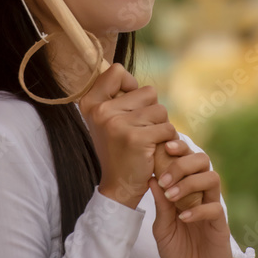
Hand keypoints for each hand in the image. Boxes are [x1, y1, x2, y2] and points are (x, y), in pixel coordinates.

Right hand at [78, 63, 176, 208]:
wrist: (118, 186)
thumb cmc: (119, 149)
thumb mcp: (107, 120)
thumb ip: (115, 96)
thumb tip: (126, 74)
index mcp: (90, 103)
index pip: (117, 71)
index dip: (130, 85)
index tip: (129, 106)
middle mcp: (101, 111)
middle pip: (147, 91)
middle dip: (151, 110)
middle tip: (140, 130)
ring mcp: (117, 124)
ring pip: (160, 110)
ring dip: (160, 125)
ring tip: (147, 140)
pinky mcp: (136, 138)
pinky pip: (167, 127)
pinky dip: (167, 139)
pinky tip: (154, 150)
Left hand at [149, 139, 240, 257]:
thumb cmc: (180, 252)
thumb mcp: (162, 229)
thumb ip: (160, 205)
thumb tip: (151, 179)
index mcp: (187, 189)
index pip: (187, 159)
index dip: (179, 148)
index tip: (164, 147)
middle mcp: (202, 193)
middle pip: (202, 161)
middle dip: (183, 163)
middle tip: (165, 178)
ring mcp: (213, 206)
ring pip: (212, 178)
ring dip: (190, 183)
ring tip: (172, 196)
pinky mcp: (220, 223)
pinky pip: (214, 208)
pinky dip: (197, 209)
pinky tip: (183, 218)